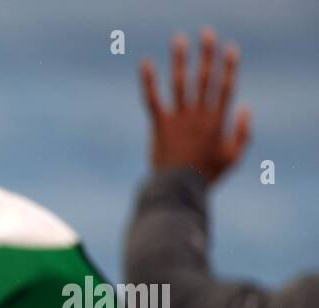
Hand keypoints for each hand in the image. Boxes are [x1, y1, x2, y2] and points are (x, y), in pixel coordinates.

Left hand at [140, 28, 250, 183]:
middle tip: (207, 34)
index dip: (229, 67)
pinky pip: (152, 99)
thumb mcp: (233, 157)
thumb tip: (247, 108)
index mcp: (218, 121)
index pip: (226, 87)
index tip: (230, 49)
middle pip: (205, 79)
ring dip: (180, 60)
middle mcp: (199, 116)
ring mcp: (179, 119)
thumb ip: (244, 133)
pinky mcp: (160, 125)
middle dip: (207, 55)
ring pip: (180, 83)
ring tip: (179, 40)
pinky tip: (145, 64)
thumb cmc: (206, 176)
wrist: (178, 190)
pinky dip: (148, 81)